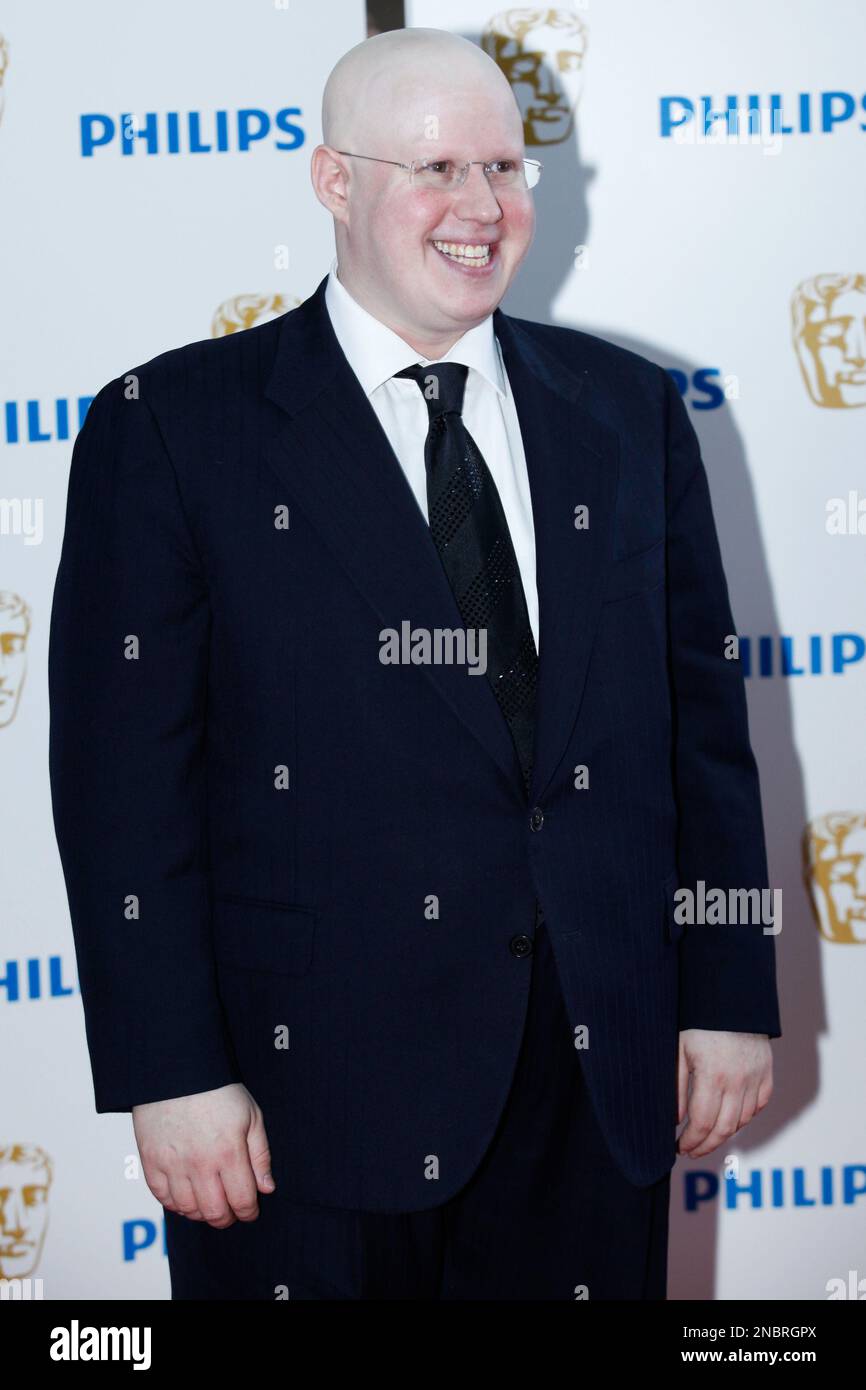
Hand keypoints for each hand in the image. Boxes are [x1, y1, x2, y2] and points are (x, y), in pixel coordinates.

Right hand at [132, 1082, 273, 1226]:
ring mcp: (173, 1164)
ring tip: (209, 1204)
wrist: (177, 1070)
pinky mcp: (151, 1161)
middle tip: (230, 1213)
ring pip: (188, 1210)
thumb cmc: (218, 1091)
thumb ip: (260, 1155)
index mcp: (229, 1152)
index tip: (250, 1212)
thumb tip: (266, 1188)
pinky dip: (175, 1204)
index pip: (242, 1200)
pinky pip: (162, 1197)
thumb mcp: (251, 1116)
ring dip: (201, 1214)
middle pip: (214, 1212)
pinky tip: (185, 1198)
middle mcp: (200, 1164)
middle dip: (226, 1219)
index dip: (249, 1213)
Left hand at [676, 1029, 772, 1158]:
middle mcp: (738, 1082)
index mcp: (712, 1076)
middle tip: (690, 1152)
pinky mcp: (766, 1076)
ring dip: (723, 1135)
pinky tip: (729, 1121)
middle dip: (705, 1146)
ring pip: (741, 1121)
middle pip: (723, 1130)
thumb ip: (676, 1087)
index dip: (690, 1141)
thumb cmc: (700, 1023)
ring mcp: (755, 1080)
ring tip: (706, 1138)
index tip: (679, 1147)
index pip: (702, 1123)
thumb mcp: (679, 1050)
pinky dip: (743, 1118)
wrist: (732, 1002)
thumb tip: (677, 1120)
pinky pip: (757, 1107)